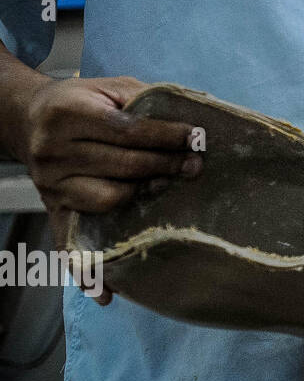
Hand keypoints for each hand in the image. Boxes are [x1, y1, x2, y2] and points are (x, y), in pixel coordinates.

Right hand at [19, 76, 200, 303]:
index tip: (197, 139)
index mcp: (69, 114)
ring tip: (169, 189)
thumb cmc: (81, 101)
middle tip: (195, 167)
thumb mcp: (109, 87)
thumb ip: (145, 101)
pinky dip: (88, 271)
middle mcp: (54, 152)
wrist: (28, 118)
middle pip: (123, 165)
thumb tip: (193, 123)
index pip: (128, 131)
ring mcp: (51, 185)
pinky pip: (70, 245)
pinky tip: (107, 293)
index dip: (166, 136)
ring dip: (145, 197)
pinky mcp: (53, 210)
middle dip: (166, 165)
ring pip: (108, 199)